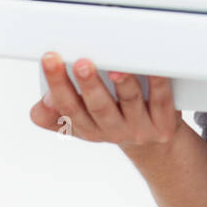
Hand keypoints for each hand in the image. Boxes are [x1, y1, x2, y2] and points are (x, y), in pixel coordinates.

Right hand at [29, 52, 181, 151]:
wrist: (154, 147)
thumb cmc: (112, 121)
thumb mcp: (80, 122)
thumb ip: (54, 114)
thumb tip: (42, 102)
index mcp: (88, 128)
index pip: (68, 108)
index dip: (58, 85)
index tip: (51, 59)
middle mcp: (112, 130)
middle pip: (98, 108)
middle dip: (88, 85)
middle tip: (81, 64)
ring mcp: (139, 127)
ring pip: (130, 103)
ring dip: (123, 86)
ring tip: (117, 70)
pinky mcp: (164, 123)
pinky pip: (161, 100)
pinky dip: (158, 84)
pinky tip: (154, 69)